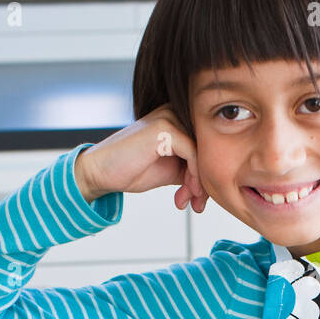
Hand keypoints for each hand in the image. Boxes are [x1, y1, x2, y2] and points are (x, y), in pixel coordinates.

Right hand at [73, 105, 206, 212]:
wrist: (101, 172)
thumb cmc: (133, 169)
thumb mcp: (172, 170)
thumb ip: (193, 169)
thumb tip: (217, 182)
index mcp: (178, 120)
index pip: (206, 147)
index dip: (206, 176)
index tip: (198, 200)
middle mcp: (175, 113)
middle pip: (207, 149)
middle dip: (204, 182)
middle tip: (196, 205)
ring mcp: (169, 117)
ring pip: (203, 152)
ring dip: (199, 184)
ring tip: (188, 201)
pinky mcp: (164, 128)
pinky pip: (193, 153)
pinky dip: (194, 177)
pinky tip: (185, 194)